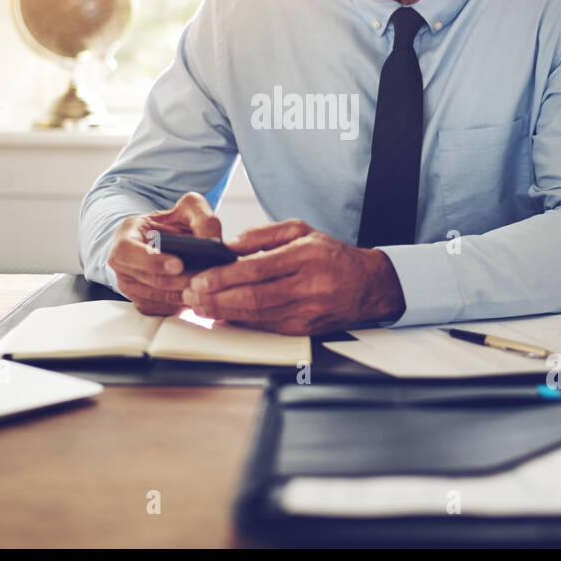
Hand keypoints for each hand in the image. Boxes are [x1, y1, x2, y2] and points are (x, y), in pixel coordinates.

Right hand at [106, 192, 222, 315]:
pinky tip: (198, 294)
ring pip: (156, 298)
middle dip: (178, 281)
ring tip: (206, 286)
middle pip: (148, 279)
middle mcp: (122, 264)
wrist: (167, 241)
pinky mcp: (142, 303)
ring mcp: (130, 286)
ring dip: (182, 294)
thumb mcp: (189, 208)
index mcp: (126, 235)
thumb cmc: (174, 224)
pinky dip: (181, 305)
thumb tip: (213, 239)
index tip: (179, 264)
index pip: (127, 251)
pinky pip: (161, 310)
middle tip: (203, 278)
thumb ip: (202, 217)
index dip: (152, 261)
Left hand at [180, 219, 405, 334]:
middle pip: (254, 297)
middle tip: (192, 296)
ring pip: (258, 316)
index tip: (201, 279)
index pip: (257, 269)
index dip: (224, 277)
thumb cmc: (331, 255)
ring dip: (224, 313)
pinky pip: (267, 328)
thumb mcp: (301, 231)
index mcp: (306, 256)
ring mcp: (308, 312)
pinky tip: (223, 317)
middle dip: (217, 298)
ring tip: (200, 307)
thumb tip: (229, 246)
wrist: (368, 285)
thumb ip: (263, 236)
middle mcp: (309, 286)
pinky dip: (241, 323)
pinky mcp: (305, 329)